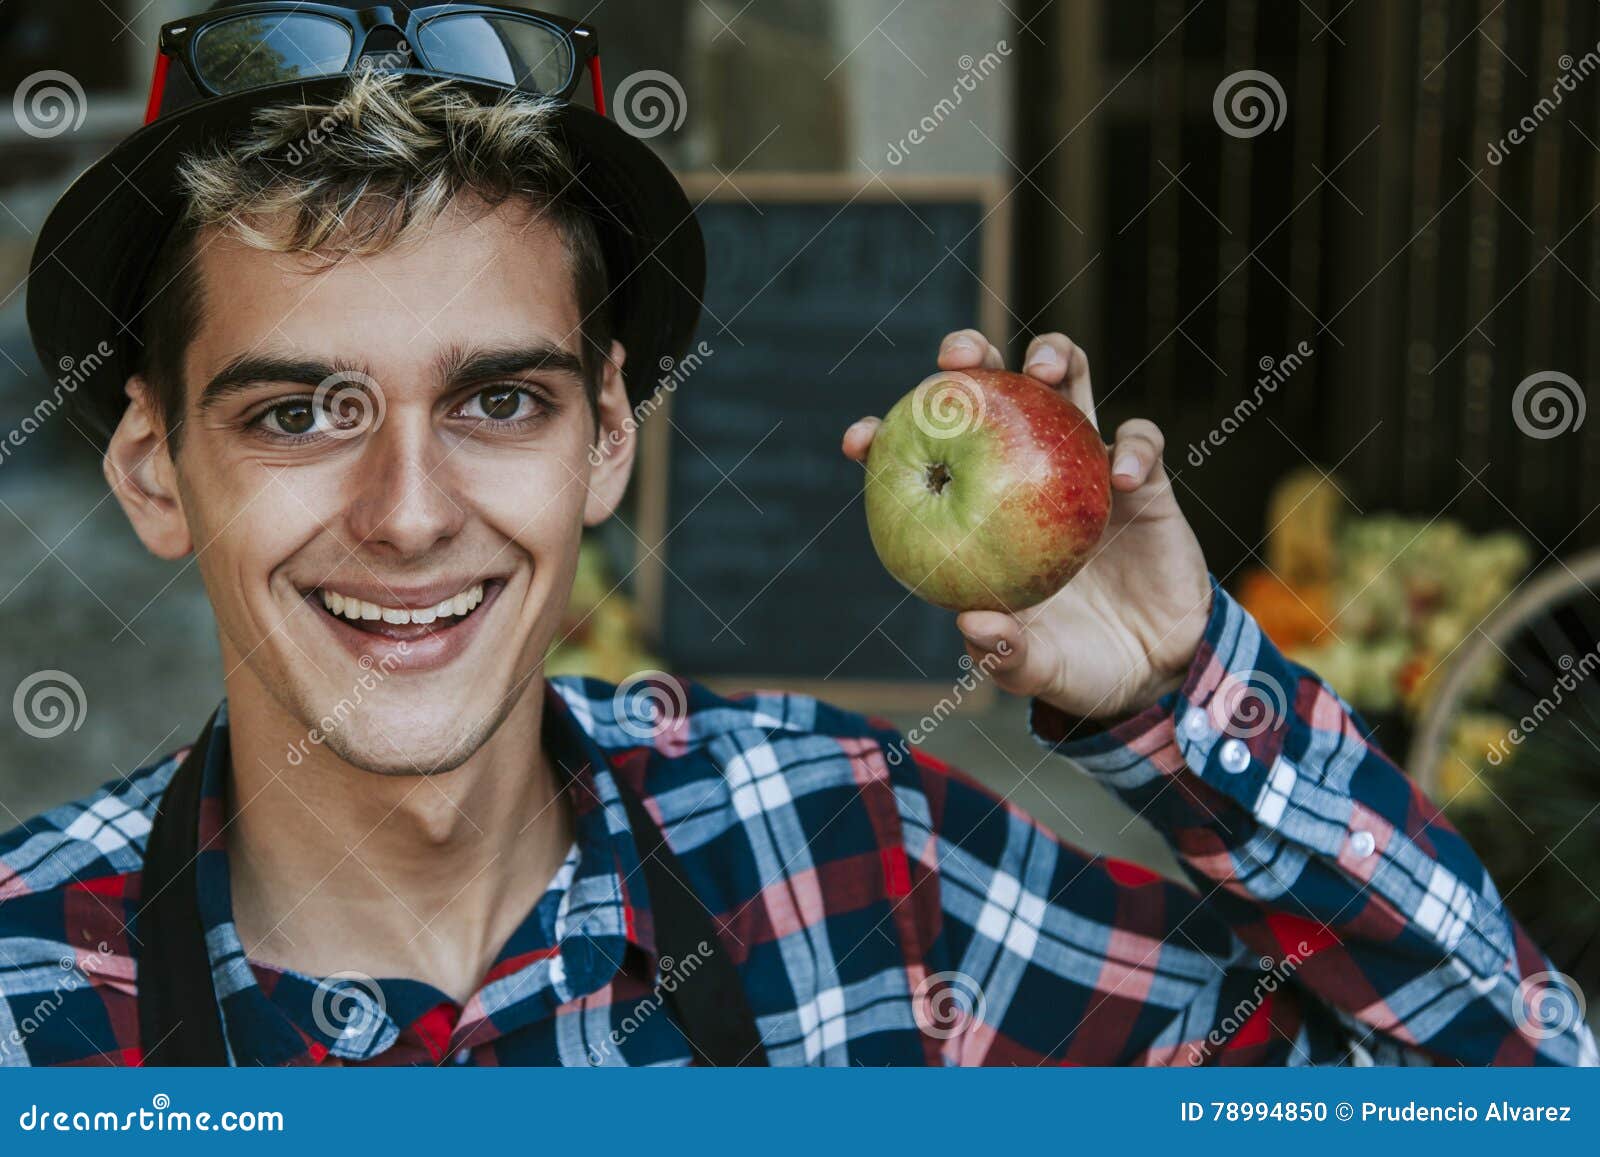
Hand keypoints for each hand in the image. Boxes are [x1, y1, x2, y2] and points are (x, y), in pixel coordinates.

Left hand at [841, 330, 1211, 718]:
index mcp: (980, 513)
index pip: (922, 459)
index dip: (884, 438)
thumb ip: (1004, 654)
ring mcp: (1084, 469)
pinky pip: (1140, 443)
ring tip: (1041, 371)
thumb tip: (973, 624)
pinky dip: (1132, 448)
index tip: (859, 438)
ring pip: (1068, 384)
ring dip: (1053, 358)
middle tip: (956, 361)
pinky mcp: (1144, 481)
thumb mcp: (1034, 669)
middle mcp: (1027, 474)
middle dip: (969, 355)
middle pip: (995, 391)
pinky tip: (1121, 477)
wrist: (1154, 672)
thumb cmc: (1076, 666)